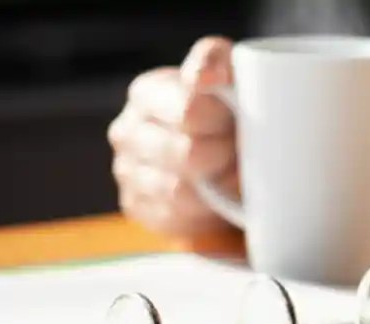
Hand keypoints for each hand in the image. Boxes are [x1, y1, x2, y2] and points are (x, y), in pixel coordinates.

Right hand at [108, 37, 238, 234]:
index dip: (225, 122)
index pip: (189, 111)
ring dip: (216, 187)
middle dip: (224, 157)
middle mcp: (127, 132)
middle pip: (186, 155)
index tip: (240, 122)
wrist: (218, 148)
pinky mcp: (137, 207)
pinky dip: (201, 212)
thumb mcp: (226, 69)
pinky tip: (215, 198)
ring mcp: (128, 172)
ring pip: (178, 191)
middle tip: (241, 153)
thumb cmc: (223, 107)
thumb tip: (205, 78)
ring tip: (234, 175)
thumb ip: (215, 60)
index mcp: (146, 93)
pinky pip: (173, 217)